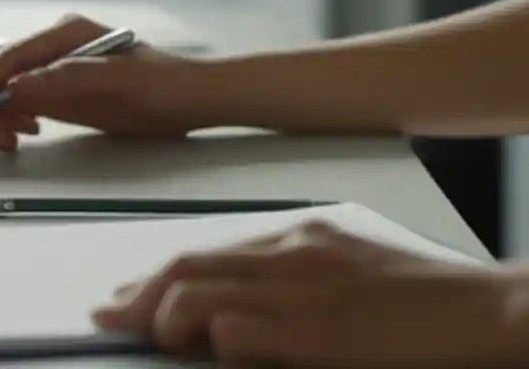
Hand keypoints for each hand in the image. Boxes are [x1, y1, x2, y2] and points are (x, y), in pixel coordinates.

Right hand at [0, 14, 197, 150]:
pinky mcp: (56, 90)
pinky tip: (15, 134)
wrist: (193, 98)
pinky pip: (16, 100)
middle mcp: (54, 45)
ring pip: (0, 83)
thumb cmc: (166, 85)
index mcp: (67, 34)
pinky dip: (5, 117)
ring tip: (1, 137)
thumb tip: (19, 84)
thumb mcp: (121, 83)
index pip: (10, 55)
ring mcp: (53, 67)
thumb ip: (67, 80)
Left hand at [94, 219, 528, 366]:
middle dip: (136, 295)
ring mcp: (299, 292)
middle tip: (104, 316)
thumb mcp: (347, 270)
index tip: (124, 294)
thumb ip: (287, 278)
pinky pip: (234, 330)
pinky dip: (214, 344)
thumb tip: (228, 310)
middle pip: (185, 266)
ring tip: (157, 342)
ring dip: (164, 320)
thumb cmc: (423, 302)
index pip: (204, 250)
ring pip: (194, 293)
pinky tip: (214, 355)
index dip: (154, 275)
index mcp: (297, 238)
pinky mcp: (314, 332)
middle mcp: (289, 255)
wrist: (489, 314)